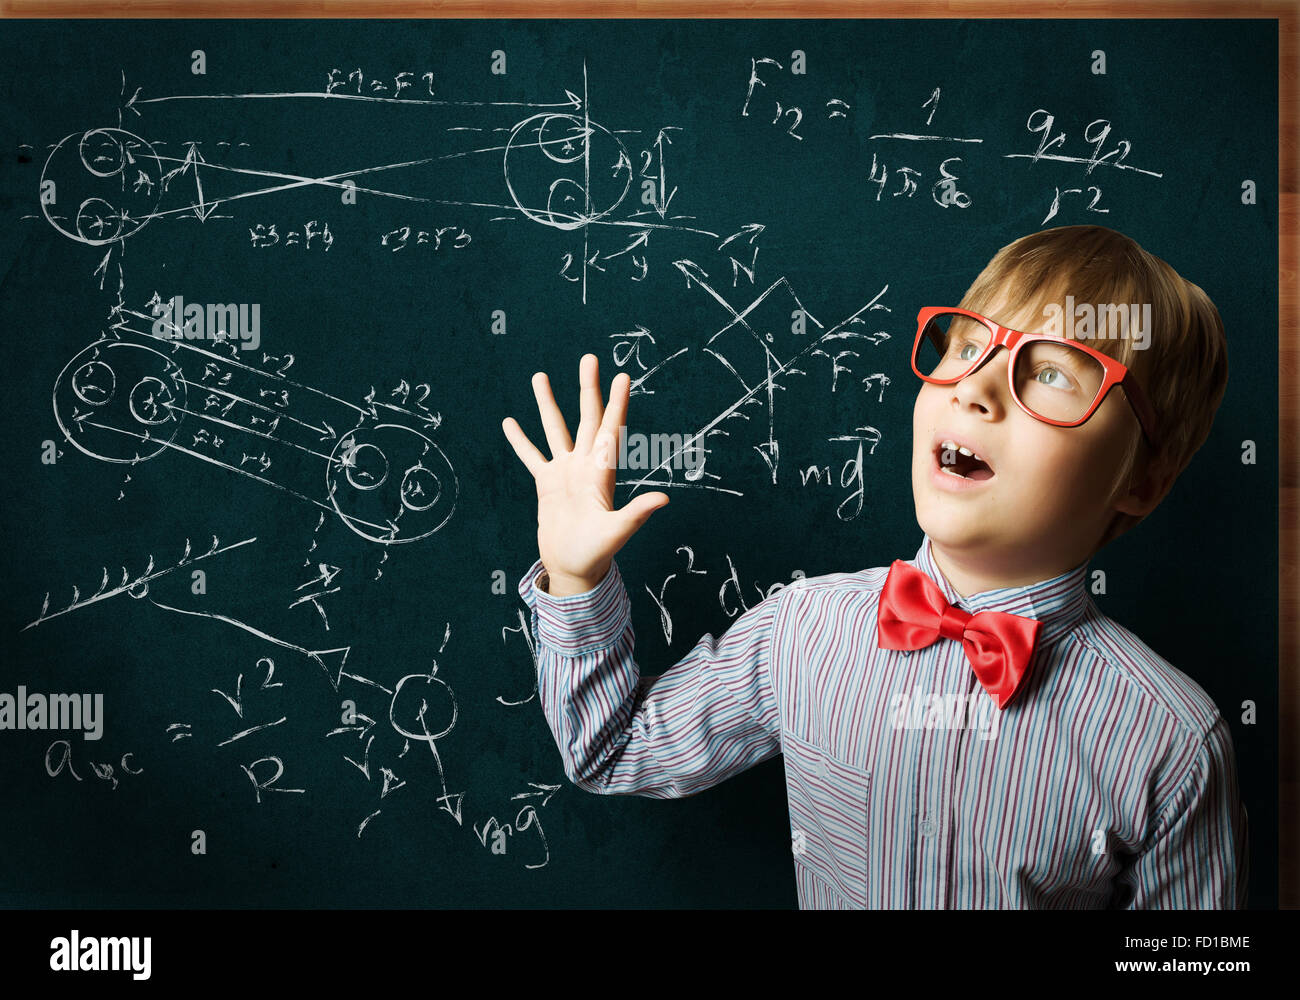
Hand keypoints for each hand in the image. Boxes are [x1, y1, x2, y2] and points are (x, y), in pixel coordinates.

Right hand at [502, 353, 669, 594]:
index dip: (617, 402)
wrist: (574, 569)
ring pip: (556, 429)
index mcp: (602, 472)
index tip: (622, 375)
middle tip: (589, 358)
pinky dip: (521, 441)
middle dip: (587, 388)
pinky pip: (532, 456)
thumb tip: (664, 499)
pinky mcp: (546, 484)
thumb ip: (637, 514)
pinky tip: (510, 422)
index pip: (611, 429)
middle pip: (586, 418)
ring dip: (548, 403)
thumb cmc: (597, 553)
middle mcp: (585, 465)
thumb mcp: (617, 533)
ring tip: (540, 375)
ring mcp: (565, 472)